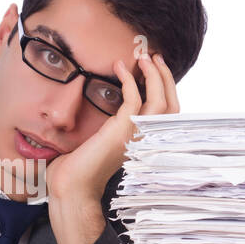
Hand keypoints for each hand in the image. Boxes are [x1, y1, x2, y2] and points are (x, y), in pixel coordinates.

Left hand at [45, 51, 179, 202]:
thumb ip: (114, 123)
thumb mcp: (103, 139)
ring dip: (154, 74)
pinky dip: (129, 79)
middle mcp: (146, 139)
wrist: (72, 186)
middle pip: (172, 104)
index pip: (169, 113)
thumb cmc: (81, 168)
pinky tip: (118, 66)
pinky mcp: (122, 130)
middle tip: (153, 56)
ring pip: (161, 101)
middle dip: (165, 76)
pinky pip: (134, 98)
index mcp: (145, 141)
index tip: (155, 68)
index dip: (166, 88)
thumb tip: (109, 99)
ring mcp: (136, 136)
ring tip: (143, 57)